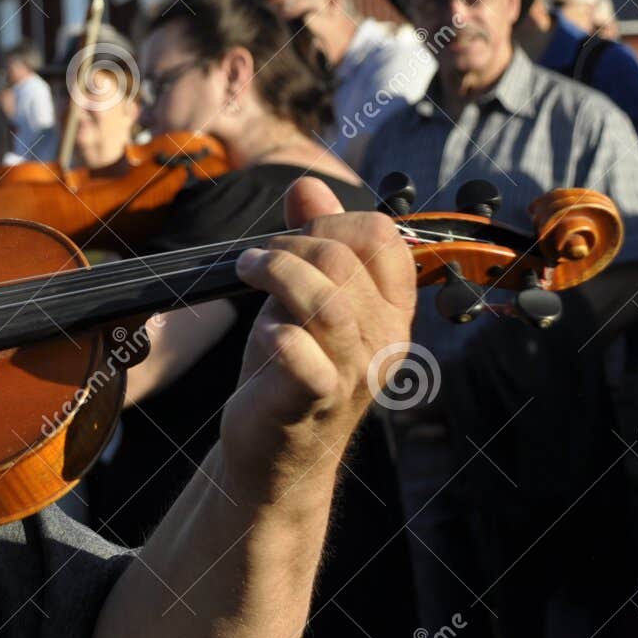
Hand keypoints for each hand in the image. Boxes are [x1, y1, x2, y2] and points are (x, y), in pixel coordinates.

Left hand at [226, 177, 415, 495]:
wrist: (274, 454)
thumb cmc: (289, 370)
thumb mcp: (302, 297)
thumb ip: (311, 241)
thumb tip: (307, 184)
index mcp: (390, 309)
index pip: (384, 237)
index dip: (334, 221)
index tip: (296, 235)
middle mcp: (384, 338)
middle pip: (344, 259)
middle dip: (290, 245)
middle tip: (256, 259)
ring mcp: (354, 371)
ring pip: (325, 299)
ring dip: (274, 273)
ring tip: (246, 272)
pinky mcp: (315, 400)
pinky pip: (301, 354)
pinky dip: (275, 334)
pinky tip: (262, 334)